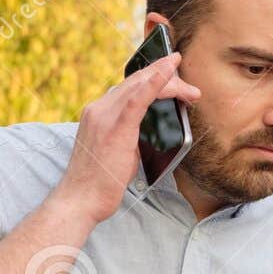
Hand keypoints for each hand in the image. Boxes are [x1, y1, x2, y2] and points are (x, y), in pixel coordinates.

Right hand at [49, 51, 201, 225]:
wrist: (81, 199)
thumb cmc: (100, 182)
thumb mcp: (116, 151)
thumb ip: (130, 136)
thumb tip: (148, 133)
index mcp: (98, 113)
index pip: (129, 87)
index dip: (153, 79)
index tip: (173, 76)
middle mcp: (99, 109)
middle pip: (136, 81)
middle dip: (167, 79)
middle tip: (191, 89)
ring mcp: (104, 116)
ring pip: (139, 86)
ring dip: (169, 83)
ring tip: (191, 91)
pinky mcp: (115, 128)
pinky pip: (137, 99)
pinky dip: (155, 83)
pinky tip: (169, 74)